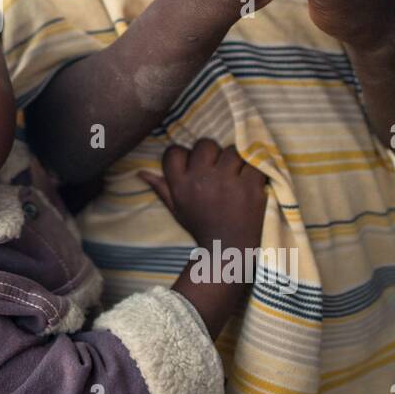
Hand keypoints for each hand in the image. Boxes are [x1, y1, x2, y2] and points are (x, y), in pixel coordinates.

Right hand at [138, 139, 266, 253]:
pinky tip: (248, 181)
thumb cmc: (201, 226)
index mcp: (181, 184)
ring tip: (235, 176)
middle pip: (205, 144)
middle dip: (212, 153)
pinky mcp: (250, 186)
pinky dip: (253, 170)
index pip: (174, 151)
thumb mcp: (177, 209)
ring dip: (234, 161)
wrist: (228, 249)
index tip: (193, 164)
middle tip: (217, 168)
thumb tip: (141, 172)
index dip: (184, 154)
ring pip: (231, 151)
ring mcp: (227, 182)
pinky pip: (253, 163)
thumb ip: (161, 188)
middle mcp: (201, 180)